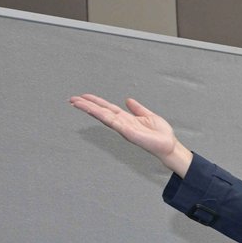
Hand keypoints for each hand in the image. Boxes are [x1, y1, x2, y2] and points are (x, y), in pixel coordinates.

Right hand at [69, 94, 192, 176]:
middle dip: (87, 105)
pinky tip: (92, 110)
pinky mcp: (127, 132)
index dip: (96, 102)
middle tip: (72, 99)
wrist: (169, 146)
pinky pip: (112, 122)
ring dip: (89, 109)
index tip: (83, 96)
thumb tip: (128, 100)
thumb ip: (138, 109)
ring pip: (103, 116)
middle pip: (101, 112)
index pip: (108, 108)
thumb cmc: (161, 134)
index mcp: (126, 118)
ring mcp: (123, 128)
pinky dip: (102, 116)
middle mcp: (122, 123)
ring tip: (76, 103)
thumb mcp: (149, 116)